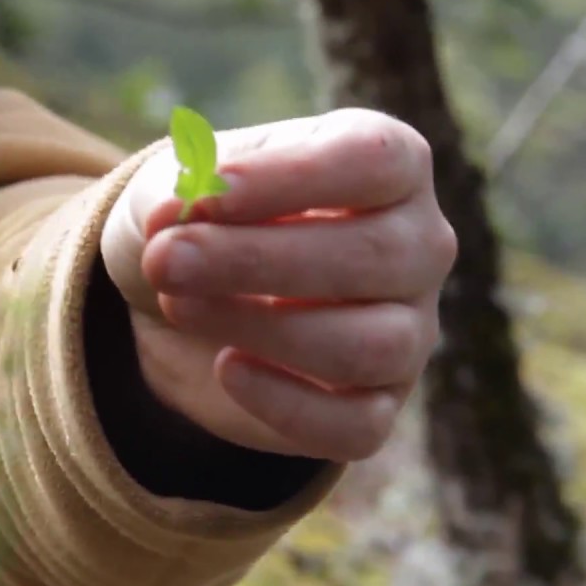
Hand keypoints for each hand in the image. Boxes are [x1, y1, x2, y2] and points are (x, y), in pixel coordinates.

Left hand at [101, 109, 456, 462]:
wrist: (183, 295)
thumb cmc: (202, 219)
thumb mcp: (179, 186)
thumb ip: (180, 192)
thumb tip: (178, 216)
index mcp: (390, 164)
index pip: (374, 161)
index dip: (288, 177)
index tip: (205, 193)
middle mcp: (418, 246)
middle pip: (375, 256)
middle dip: (256, 259)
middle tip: (167, 260)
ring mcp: (408, 333)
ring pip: (370, 345)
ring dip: (262, 327)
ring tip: (179, 305)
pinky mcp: (377, 407)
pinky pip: (356, 424)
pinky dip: (285, 403)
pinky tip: (226, 370)